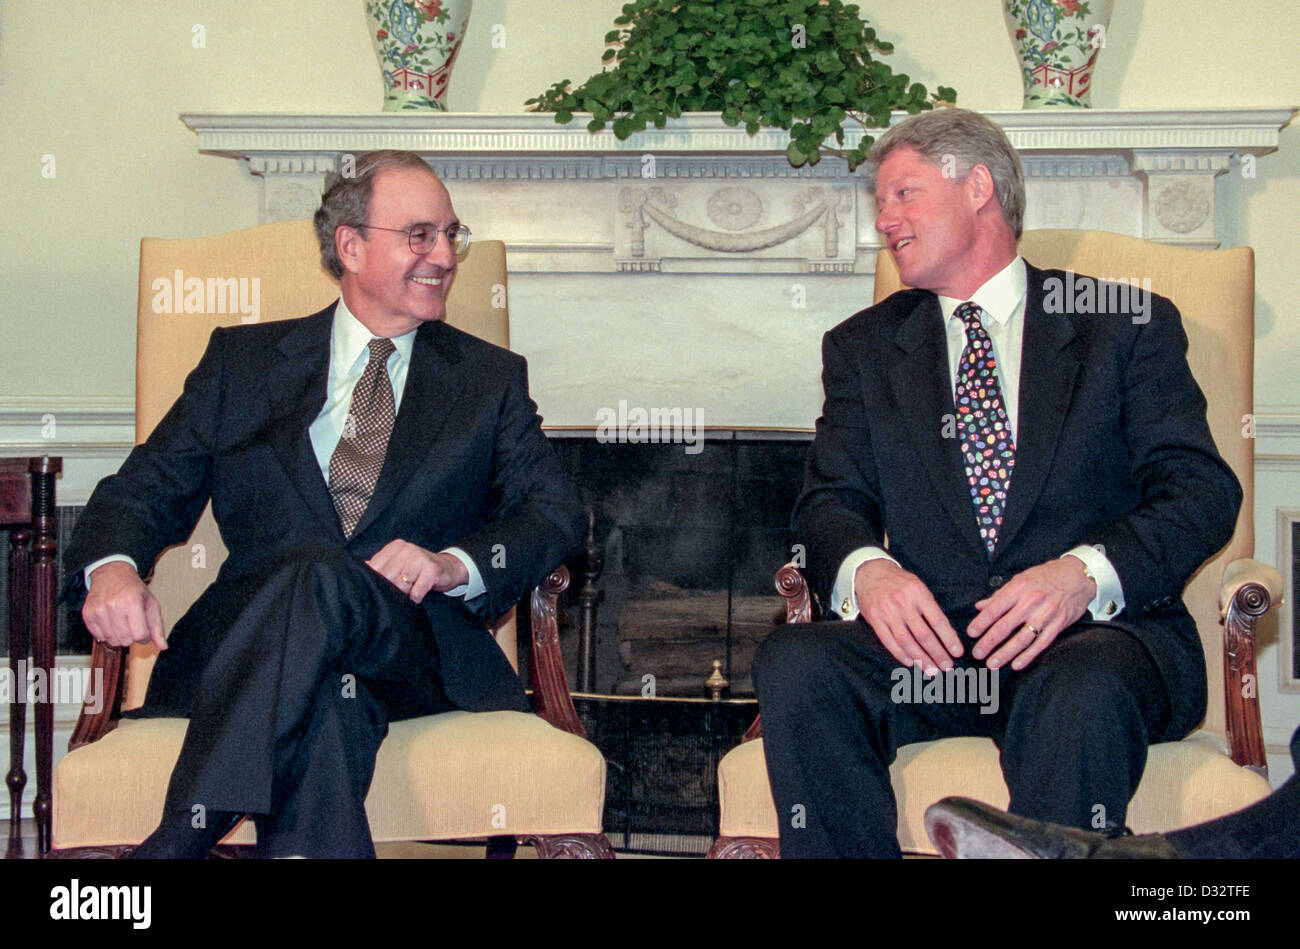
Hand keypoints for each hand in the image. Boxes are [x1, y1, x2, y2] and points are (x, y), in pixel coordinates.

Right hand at [82, 561, 166, 650]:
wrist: (111, 574)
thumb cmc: (134, 590)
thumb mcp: (151, 604)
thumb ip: (157, 627)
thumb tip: (163, 646)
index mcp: (133, 602)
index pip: (140, 635)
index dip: (144, 637)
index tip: (143, 630)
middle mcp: (114, 606)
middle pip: (125, 640)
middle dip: (132, 637)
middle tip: (132, 624)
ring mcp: (99, 610)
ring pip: (112, 641)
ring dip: (119, 636)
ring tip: (121, 622)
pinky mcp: (88, 614)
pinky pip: (98, 637)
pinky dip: (106, 634)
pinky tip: (110, 622)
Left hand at [366, 539, 468, 603]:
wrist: (449, 567)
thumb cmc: (420, 569)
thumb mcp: (400, 563)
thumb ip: (382, 566)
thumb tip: (361, 569)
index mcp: (395, 547)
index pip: (376, 566)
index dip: (377, 581)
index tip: (380, 588)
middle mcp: (407, 549)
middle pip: (387, 577)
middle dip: (391, 589)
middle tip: (397, 593)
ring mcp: (419, 558)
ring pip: (401, 585)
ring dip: (404, 594)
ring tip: (409, 592)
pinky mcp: (431, 569)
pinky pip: (416, 592)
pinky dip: (416, 598)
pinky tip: (418, 595)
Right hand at [854, 559, 962, 673]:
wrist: (870, 572)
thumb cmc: (899, 582)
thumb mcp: (918, 587)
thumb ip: (929, 607)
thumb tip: (947, 634)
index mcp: (918, 593)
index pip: (937, 620)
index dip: (948, 638)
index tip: (957, 652)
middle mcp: (902, 602)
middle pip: (923, 634)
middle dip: (937, 653)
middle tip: (947, 666)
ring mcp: (887, 611)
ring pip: (906, 641)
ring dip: (920, 658)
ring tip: (931, 669)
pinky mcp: (874, 619)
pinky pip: (888, 641)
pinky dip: (900, 654)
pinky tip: (911, 662)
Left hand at [967, 557, 1096, 670]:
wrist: (1078, 576)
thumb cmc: (1046, 577)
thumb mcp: (1020, 579)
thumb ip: (1000, 595)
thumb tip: (979, 606)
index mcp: (1018, 588)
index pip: (994, 609)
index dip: (981, 623)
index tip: (971, 634)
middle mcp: (1031, 601)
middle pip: (1005, 626)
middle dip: (988, 642)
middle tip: (977, 654)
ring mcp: (1046, 614)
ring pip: (1022, 639)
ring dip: (1005, 653)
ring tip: (992, 663)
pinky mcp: (1059, 625)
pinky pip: (1041, 644)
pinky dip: (1028, 656)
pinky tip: (1016, 665)